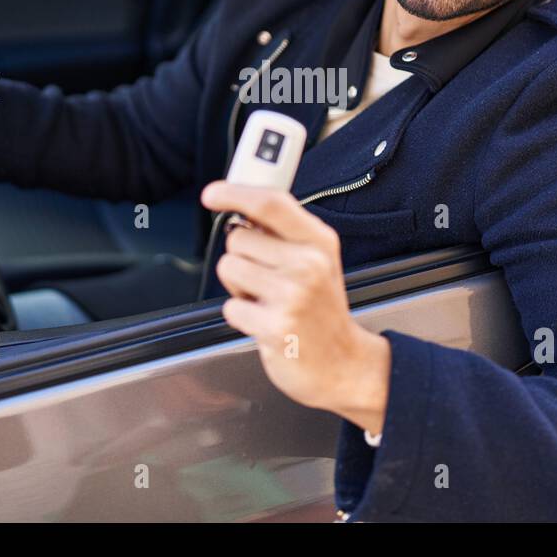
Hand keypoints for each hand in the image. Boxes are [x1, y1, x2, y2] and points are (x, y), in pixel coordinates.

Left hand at [200, 181, 390, 432]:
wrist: (343, 364)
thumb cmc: (321, 311)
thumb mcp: (316, 260)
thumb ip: (283, 233)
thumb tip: (241, 206)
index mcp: (319, 241)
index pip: (270, 202)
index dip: (234, 192)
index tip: (213, 194)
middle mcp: (309, 264)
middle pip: (239, 237)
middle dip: (241, 257)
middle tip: (265, 278)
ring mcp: (293, 295)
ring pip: (229, 267)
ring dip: (239, 286)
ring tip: (266, 300)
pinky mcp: (275, 325)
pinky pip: (231, 306)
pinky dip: (241, 316)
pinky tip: (265, 321)